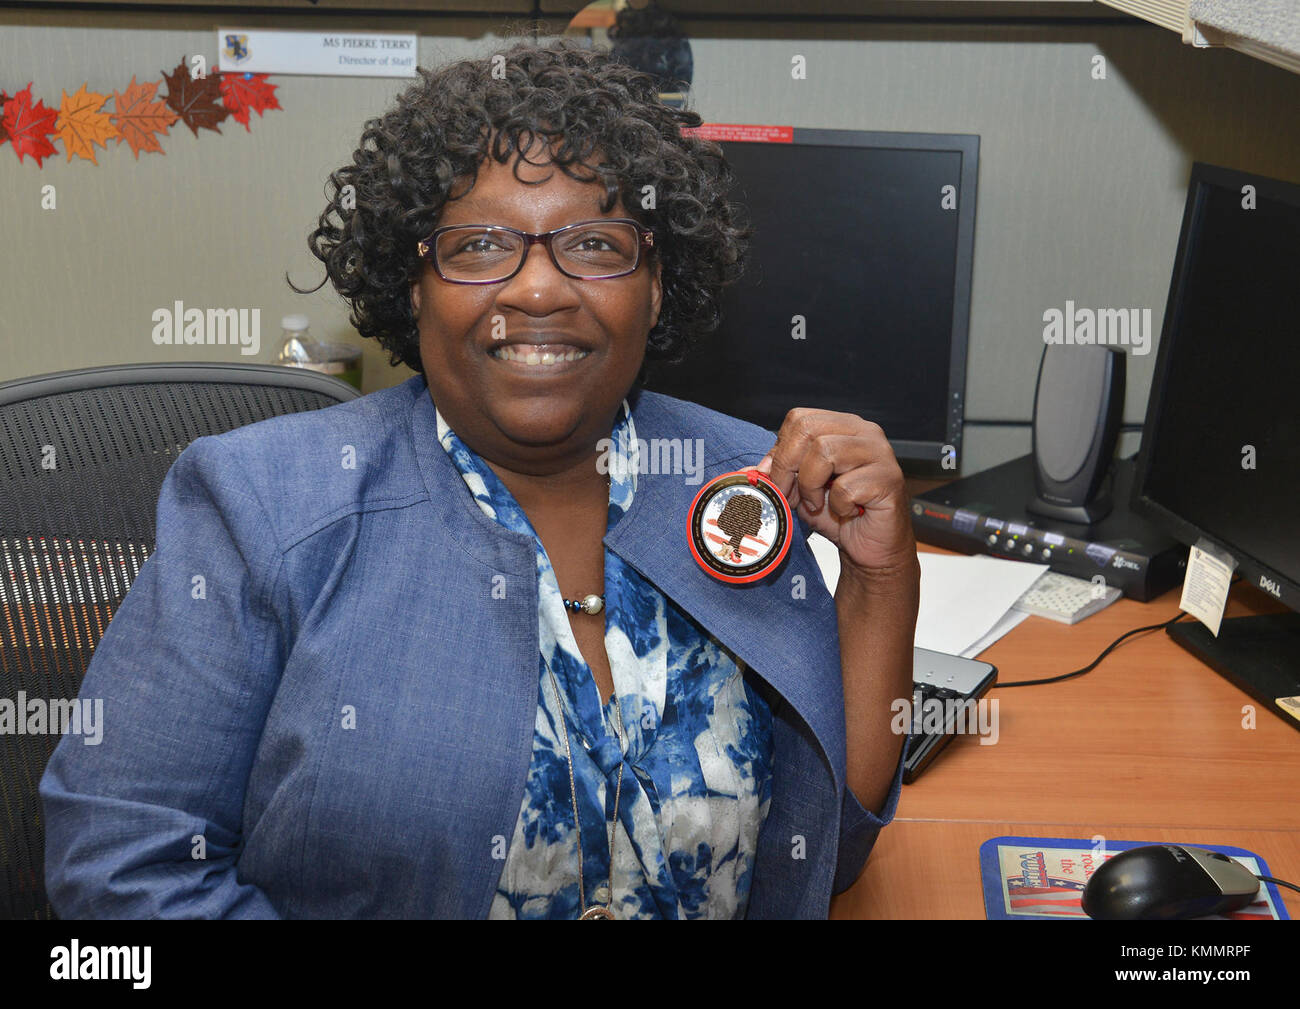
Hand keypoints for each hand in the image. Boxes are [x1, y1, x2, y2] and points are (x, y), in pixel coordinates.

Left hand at [753, 407, 915, 579]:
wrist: (871, 549)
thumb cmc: (839, 516)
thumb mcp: (799, 492)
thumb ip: (779, 476)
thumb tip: (752, 470)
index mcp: (842, 426)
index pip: (799, 419)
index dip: (780, 451)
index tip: (776, 480)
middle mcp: (863, 432)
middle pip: (808, 428)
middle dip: (788, 466)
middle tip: (790, 495)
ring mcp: (879, 453)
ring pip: (825, 451)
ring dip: (810, 486)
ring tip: (818, 504)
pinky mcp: (889, 478)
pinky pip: (846, 487)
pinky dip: (838, 506)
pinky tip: (847, 512)